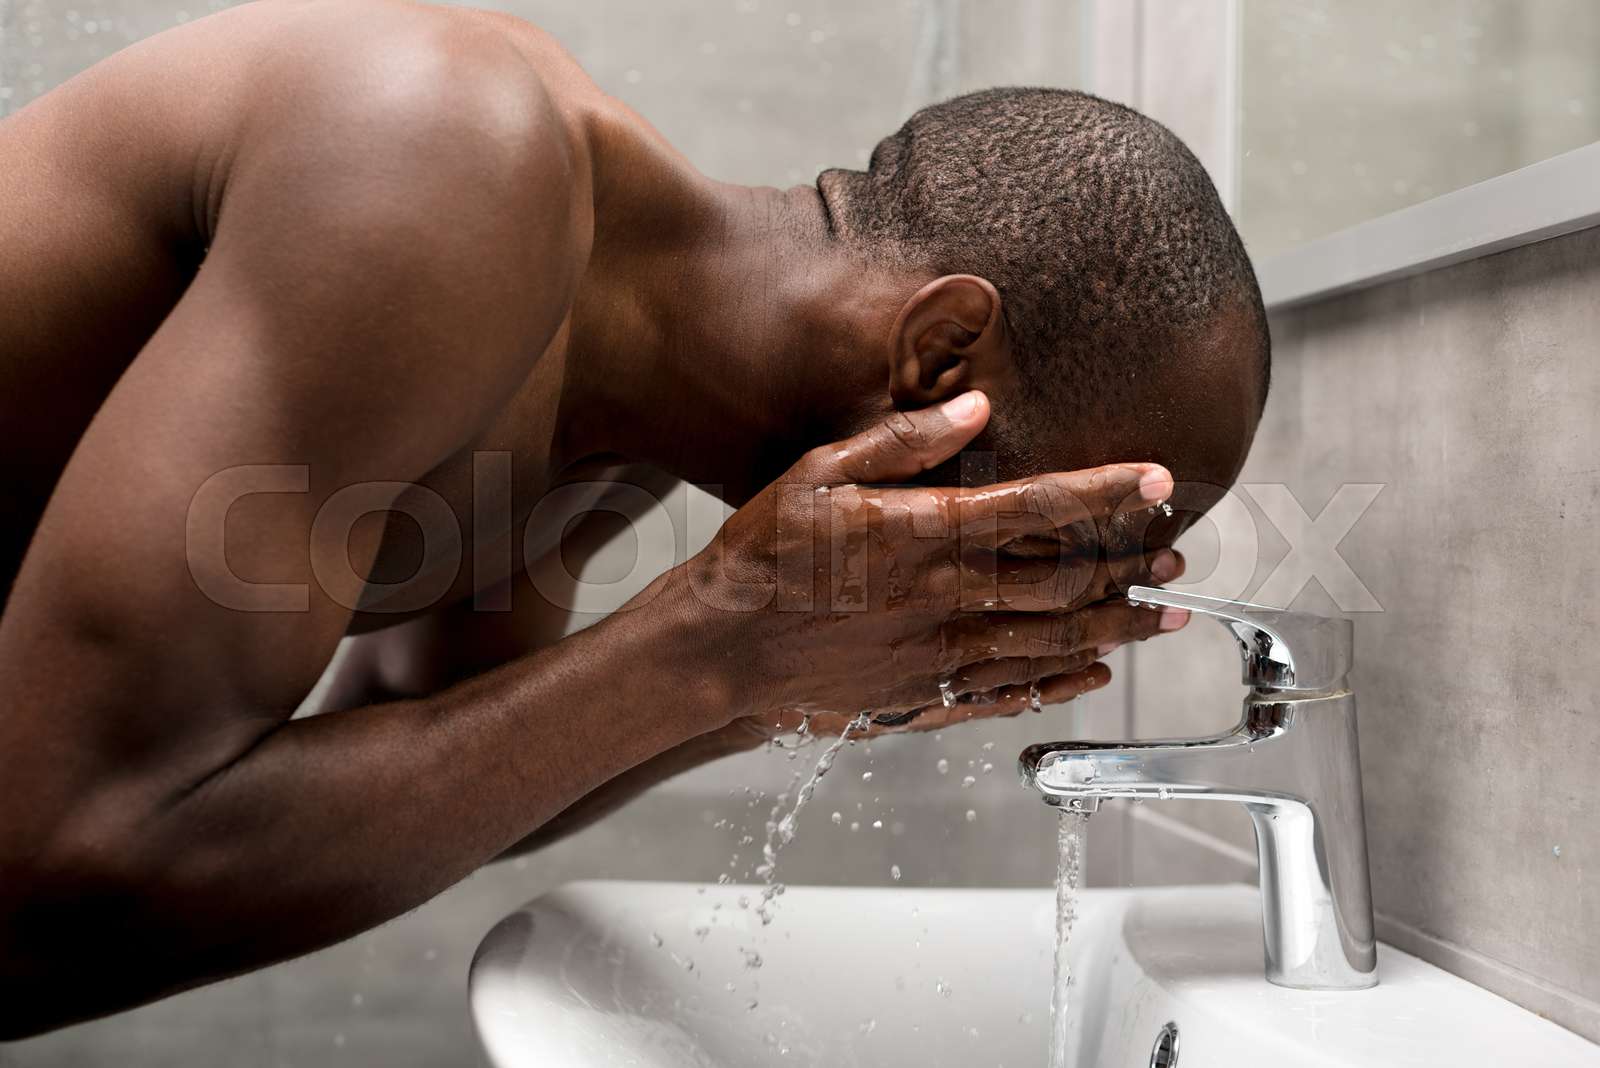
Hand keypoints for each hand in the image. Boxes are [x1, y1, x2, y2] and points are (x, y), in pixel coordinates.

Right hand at [676, 391, 1189, 724]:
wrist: (719, 648)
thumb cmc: (764, 553)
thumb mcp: (819, 473)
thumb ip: (903, 441)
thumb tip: (976, 405)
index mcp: (926, 533)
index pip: (1041, 506)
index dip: (1108, 492)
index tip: (1159, 481)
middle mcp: (946, 597)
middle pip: (1064, 582)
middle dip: (1130, 567)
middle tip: (1176, 557)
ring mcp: (938, 654)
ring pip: (1051, 643)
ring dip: (1116, 628)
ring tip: (1163, 616)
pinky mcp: (922, 698)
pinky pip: (1008, 695)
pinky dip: (1059, 685)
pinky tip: (1091, 675)